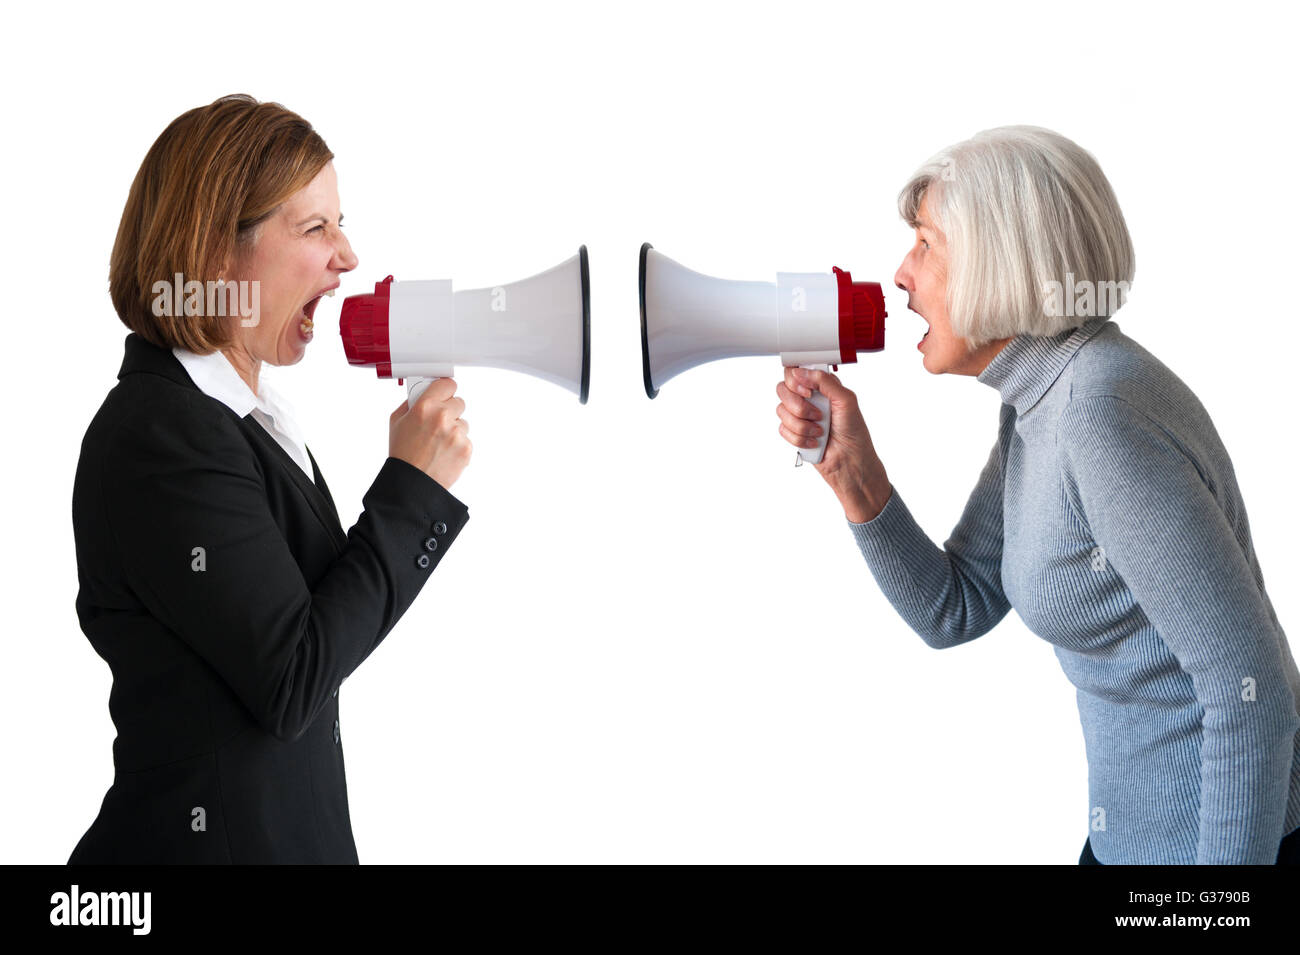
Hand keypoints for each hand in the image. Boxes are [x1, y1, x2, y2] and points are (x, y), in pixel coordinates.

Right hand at [389, 378, 471, 488]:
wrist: (412, 483)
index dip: (445, 389)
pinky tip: (443, 453)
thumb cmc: (403, 454)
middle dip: (449, 410)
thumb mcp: (397, 421)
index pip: (447, 383)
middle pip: (458, 402)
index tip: (444, 393)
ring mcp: (457, 433)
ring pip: (463, 422)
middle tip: (437, 423)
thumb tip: (423, 392)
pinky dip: (457, 445)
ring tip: (437, 443)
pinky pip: (466, 439)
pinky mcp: (466, 448)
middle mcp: (443, 417)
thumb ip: (412, 403)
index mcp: (425, 406)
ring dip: (454, 430)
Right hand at [776, 366, 891, 521]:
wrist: (850, 462)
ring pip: (781, 410)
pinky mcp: (794, 433)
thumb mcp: (846, 400)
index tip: (807, 391)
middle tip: (816, 414)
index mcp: (821, 386)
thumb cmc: (854, 433)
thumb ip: (824, 381)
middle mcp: (808, 399)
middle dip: (798, 405)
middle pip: (783, 388)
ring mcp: (800, 416)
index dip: (796, 379)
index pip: (796, 371)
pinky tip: (814, 441)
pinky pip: (782, 429)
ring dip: (802, 424)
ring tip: (819, 430)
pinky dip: (800, 437)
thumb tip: (800, 372)